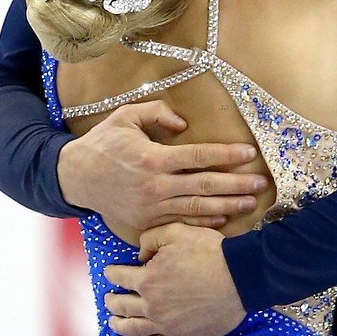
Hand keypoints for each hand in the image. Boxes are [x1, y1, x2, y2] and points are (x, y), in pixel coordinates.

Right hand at [57, 99, 267, 231]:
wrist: (75, 178)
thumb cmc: (103, 144)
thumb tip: (184, 124)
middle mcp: (156, 186)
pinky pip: (180, 223)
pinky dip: (203, 223)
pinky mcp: (146, 222)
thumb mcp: (125, 116)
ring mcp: (152, 208)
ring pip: (197, 207)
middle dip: (237, 184)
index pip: (200, 156)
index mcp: (154, 158)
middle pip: (206, 185)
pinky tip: (222, 221)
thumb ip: (157, 113)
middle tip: (261, 184)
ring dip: (227, 206)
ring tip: (250, 204)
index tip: (249, 153)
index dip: (227, 154)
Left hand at [103, 223, 246, 335]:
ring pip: (132, 329)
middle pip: (121, 306)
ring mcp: (166, 325)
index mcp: (147, 279)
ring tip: (113, 322)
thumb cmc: (210, 252)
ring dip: (118, 324)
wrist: (241, 278)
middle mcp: (152, 305)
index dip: (112, 273)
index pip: (119, 277)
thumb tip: (140, 256)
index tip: (110, 272)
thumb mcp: (177, 232)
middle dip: (112, 301)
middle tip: (109, 298)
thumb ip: (151, 239)